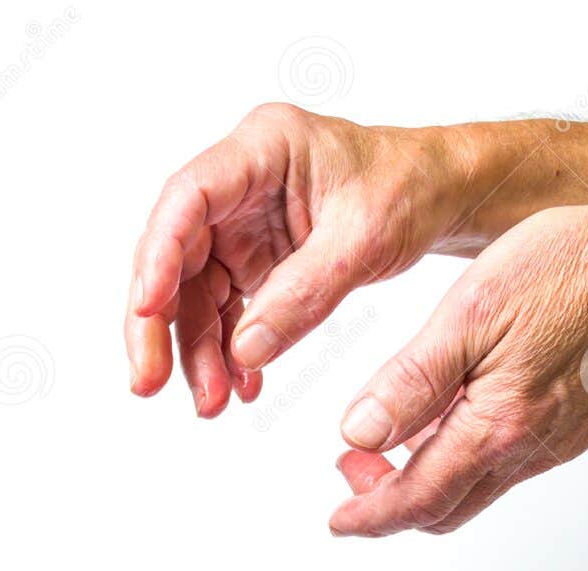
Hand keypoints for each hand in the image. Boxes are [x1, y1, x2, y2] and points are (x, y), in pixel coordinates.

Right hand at [125, 105, 461, 415]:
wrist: (441, 195)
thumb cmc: (410, 188)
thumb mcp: (366, 238)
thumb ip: (305, 293)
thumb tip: (244, 351)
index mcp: (263, 148)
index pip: (188, 198)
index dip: (159, 255)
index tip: (147, 310)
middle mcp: (239, 186)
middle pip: (174, 255)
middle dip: (158, 324)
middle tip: (148, 382)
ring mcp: (242, 227)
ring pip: (194, 295)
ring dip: (197, 353)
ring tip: (211, 405)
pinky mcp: (254, 264)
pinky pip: (227, 314)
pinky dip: (230, 354)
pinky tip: (241, 388)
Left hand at [332, 188, 587, 536]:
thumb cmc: (575, 268)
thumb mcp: (472, 312)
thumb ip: (411, 381)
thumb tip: (358, 433)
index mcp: (496, 427)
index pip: (417, 499)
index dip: (370, 517)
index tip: (339, 522)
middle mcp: (528, 450)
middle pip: (445, 509)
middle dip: (390, 503)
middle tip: (354, 473)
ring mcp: (555, 443)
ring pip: (476, 489)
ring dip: (427, 479)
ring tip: (394, 440)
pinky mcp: (573, 428)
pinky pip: (507, 464)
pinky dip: (464, 458)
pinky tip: (452, 417)